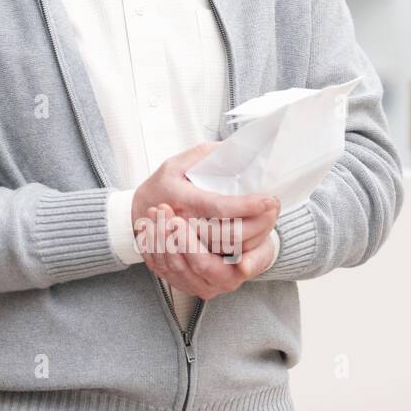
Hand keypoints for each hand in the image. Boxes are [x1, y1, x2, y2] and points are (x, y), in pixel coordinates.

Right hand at [131, 142, 279, 256]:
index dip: (247, 205)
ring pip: (227, 252)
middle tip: (274, 209)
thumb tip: (235, 148)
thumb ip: (204, 154)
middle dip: (259, 224)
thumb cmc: (162, 185)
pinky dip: (243, 252)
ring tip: (269, 221)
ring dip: (255, 238)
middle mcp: (183, 225)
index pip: (218, 207)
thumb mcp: (176, 164)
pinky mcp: (191, 258)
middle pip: (227, 234)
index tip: (269, 199)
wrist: (136, 213)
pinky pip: (221, 263)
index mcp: (180, 199)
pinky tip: (256, 238)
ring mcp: (186, 246)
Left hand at [136, 202, 278, 298]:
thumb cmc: (251, 242)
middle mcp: (208, 286)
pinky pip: (156, 264)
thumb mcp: (262, 250)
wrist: (237, 248)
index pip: (203, 264)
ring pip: (167, 263)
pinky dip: (149, 242)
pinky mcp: (177, 278)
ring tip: (155, 211)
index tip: (177, 220)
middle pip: (180, 264)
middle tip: (164, 210)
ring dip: (157, 235)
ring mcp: (191, 284)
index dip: (188, 243)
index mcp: (229, 279)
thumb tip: (245, 268)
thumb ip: (258, 257)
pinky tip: (147, 224)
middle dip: (170, 236)